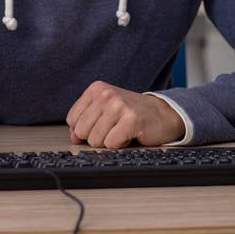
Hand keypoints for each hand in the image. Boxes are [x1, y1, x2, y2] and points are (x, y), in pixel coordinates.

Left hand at [66, 81, 184, 148]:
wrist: (162, 114)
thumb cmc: (131, 113)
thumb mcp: (105, 111)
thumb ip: (85, 122)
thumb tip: (74, 138)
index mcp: (97, 89)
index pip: (72, 119)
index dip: (85, 128)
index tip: (101, 124)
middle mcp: (106, 94)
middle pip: (82, 131)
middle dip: (96, 136)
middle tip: (113, 128)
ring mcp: (118, 105)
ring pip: (95, 140)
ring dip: (109, 141)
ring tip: (122, 130)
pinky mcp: (131, 119)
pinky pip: (111, 144)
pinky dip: (120, 144)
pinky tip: (130, 134)